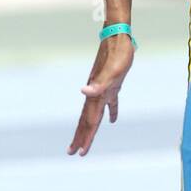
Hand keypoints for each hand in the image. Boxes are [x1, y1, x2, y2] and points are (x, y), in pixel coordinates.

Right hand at [67, 34, 135, 155]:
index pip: (90, 121)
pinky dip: (110, 112)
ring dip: (89, 128)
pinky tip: (112, 120)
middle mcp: (96, 94)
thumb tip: (83, 92)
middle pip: (87, 121)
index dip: (86, 137)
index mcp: (96, 95)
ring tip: (85, 141)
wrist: (118, 37)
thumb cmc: (118, 54)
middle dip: (81, 137)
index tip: (80, 153)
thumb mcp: (113, 70)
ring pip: (94, 114)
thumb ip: (99, 83)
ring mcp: (103, 89)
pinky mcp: (112, 84)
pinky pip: (109, 103)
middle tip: (72, 153)